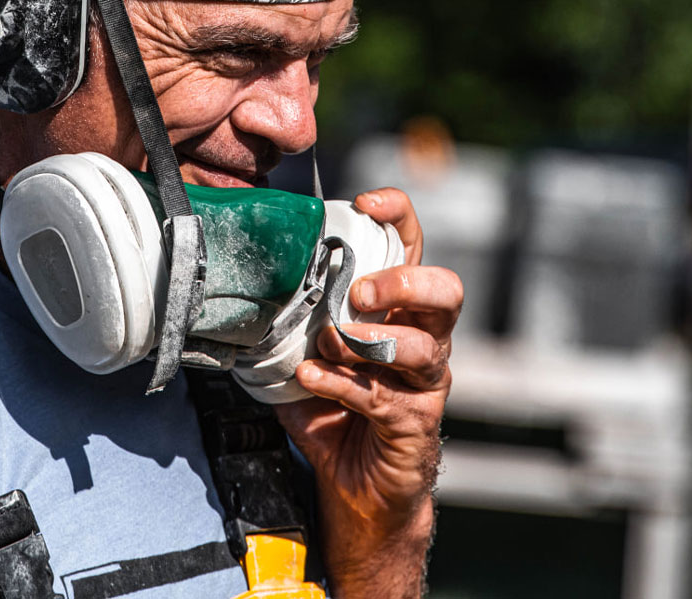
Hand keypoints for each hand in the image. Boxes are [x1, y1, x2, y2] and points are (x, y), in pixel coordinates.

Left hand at [273, 187, 462, 598]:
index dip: (398, 215)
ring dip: (368, 340)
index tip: (367, 201)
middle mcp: (425, 340)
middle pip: (445, 291)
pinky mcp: (415, 422)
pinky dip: (341, 383)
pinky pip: (383, 396)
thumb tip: (246, 284)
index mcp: (399, 311)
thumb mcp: (308, 354)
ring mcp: (426, 383)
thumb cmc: (336, 413)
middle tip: (358, 291)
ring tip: (329, 342)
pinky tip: (312, 377)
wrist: (357, 489)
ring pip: (423, 346)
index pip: (413, 247)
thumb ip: (291, 320)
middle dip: (402, 282)